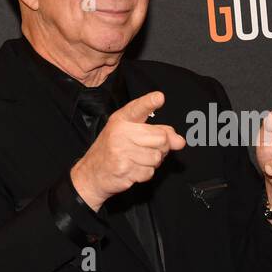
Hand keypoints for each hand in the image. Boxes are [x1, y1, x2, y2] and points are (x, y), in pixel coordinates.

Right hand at [70, 91, 185, 209]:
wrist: (92, 173)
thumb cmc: (113, 150)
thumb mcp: (131, 133)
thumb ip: (157, 132)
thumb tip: (179, 141)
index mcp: (122, 119)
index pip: (138, 108)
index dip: (149, 102)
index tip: (159, 97)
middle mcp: (120, 132)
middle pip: (161, 138)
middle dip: (161, 148)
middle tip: (147, 149)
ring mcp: (120, 150)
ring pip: (156, 157)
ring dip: (152, 163)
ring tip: (137, 160)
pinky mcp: (123, 168)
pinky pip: (148, 172)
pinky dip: (144, 174)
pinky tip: (132, 170)